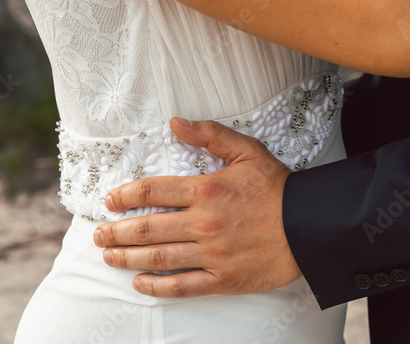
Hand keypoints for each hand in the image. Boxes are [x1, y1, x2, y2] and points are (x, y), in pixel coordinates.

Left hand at [92, 118, 300, 297]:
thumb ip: (210, 135)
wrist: (310, 226)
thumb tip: (176, 122)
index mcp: (206, 189)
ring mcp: (211, 254)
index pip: (152, 192)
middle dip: (116, 232)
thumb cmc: (279, 187)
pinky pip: (181, 286)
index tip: (110, 201)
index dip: (125, 196)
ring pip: (158, 258)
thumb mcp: (247, 151)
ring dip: (127, 258)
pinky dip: (156, 287)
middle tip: (99, 232)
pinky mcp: (223, 279)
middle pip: (146, 229)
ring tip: (108, 255)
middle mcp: (203, 223)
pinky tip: (139, 283)